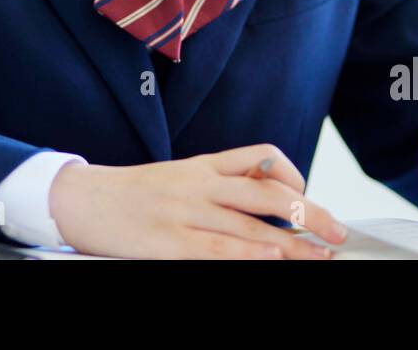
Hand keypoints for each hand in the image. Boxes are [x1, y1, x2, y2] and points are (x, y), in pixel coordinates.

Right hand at [48, 144, 349, 258]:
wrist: (81, 200)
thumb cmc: (131, 193)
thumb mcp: (178, 174)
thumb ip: (218, 180)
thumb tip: (264, 191)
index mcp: (203, 164)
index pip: (262, 158)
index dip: (295, 177)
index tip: (309, 197)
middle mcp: (200, 184)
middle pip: (269, 193)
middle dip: (311, 214)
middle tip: (336, 232)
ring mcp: (185, 212)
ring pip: (251, 225)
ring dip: (293, 244)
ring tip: (318, 256)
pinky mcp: (169, 242)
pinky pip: (218, 248)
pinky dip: (249, 253)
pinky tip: (270, 258)